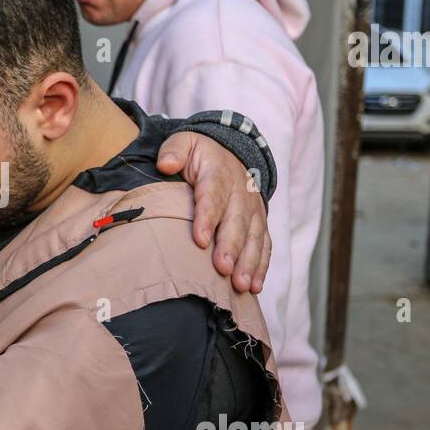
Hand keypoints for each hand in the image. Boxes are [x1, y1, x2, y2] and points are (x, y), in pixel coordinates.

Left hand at [156, 132, 270, 294]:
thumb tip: (165, 164)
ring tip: (241, 285)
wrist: (230, 153)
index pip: (212, 197)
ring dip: (248, 262)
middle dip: (230, 247)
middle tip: (222, 269)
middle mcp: (240, 193)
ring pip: (254, 237)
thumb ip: (174, 151)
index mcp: (219, 174)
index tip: (200, 240)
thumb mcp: (185, 143)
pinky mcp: (259, 223)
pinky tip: (255, 286)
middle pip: (236, 222)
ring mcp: (253, 210)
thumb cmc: (200, 155)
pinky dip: (262, 266)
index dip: (207, 218)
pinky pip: (264, 245)